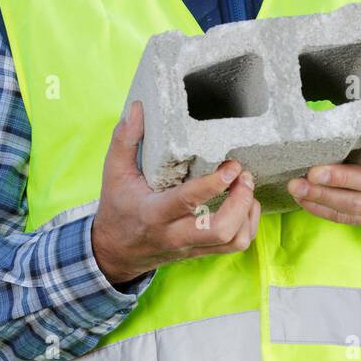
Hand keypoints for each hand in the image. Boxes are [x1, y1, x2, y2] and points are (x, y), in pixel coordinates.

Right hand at [90, 101, 262, 283]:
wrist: (116, 252)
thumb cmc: (117, 208)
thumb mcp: (113, 173)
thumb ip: (124, 139)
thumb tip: (138, 108)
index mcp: (154, 213)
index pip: (188, 201)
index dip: (214, 184)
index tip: (231, 165)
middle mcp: (175, 234)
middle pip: (221, 230)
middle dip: (241, 202)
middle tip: (244, 176)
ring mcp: (191, 246)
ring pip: (233, 242)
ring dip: (247, 214)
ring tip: (246, 188)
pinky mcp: (201, 252)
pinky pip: (234, 246)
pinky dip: (247, 225)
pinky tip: (244, 204)